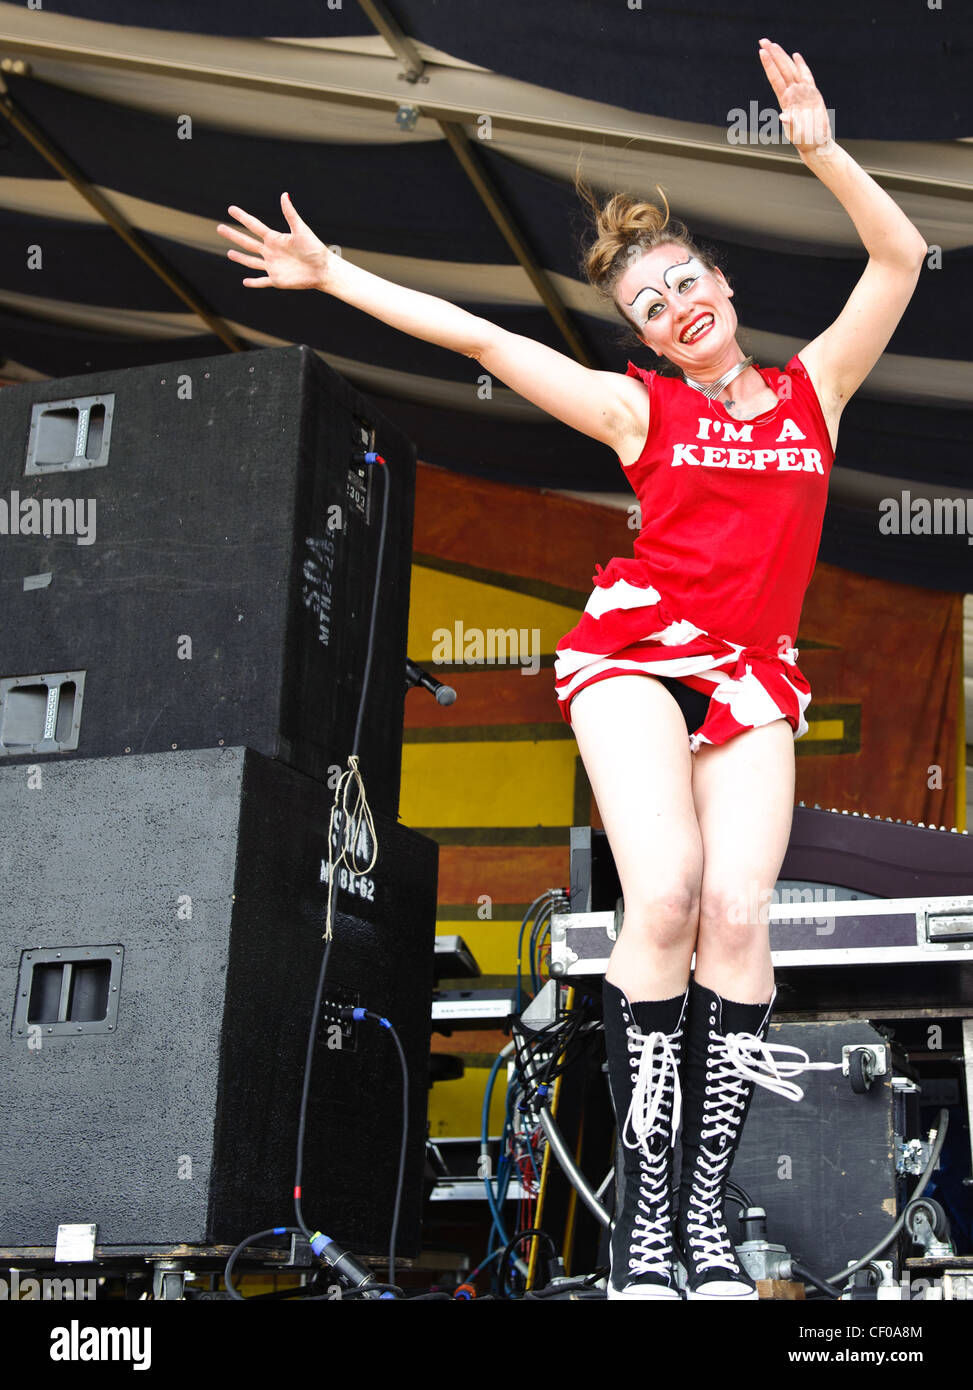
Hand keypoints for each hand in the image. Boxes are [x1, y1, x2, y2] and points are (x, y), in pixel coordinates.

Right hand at [216, 192, 332, 289]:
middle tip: (219, 228)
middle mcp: (271, 251)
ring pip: (251, 262)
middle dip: (233, 235)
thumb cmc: (315, 248)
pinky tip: (244, 282)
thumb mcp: (301, 229)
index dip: (242, 217)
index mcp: (275, 238)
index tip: (231, 209)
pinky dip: (253, 282)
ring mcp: (272, 266)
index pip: (254, 226)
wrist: (323, 269)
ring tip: (228, 253)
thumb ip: (290, 214)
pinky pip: (262, 281)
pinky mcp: (276, 280)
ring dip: (240, 258)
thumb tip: (284, 195)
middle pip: (248, 243)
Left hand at [758, 38, 833, 155]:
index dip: (769, 65)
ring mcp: (802, 93)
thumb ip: (790, 123)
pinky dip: (801, 65)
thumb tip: (783, 116)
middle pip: (781, 70)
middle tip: (763, 40)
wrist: (816, 143)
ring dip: (783, 57)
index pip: (775, 78)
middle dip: (773, 55)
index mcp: (786, 101)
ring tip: (774, 44)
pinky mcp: (812, 93)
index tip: (762, 52)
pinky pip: (806, 76)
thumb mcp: (795, 133)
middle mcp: (792, 94)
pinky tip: (796, 55)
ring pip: (791, 70)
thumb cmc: (805, 140)